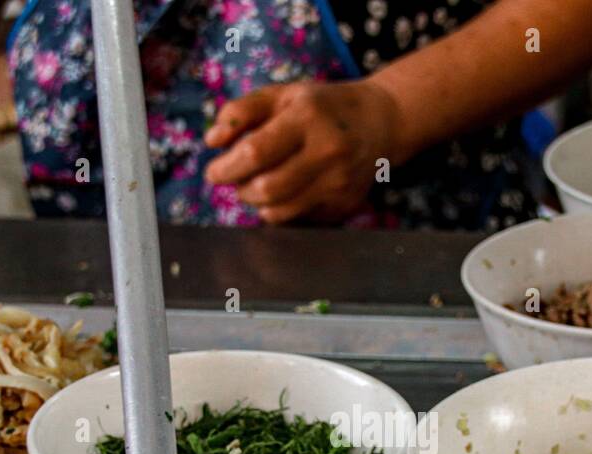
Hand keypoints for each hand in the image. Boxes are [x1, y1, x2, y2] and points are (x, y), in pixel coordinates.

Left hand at [203, 79, 404, 224]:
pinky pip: (297, 220)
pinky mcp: (344, 206)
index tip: (213, 172)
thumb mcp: (281, 95)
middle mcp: (328, 153)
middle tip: (236, 179)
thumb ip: (241, 112)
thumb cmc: (321, 107)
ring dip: (257, 203)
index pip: (256, 153)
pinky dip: (281, 209)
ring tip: (258, 183)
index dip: (226, 168)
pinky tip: (286, 190)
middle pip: (266, 189)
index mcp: (308, 118)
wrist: (380, 123)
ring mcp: (339, 184)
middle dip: (240, 189)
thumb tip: (212, 141)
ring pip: (279, 212)